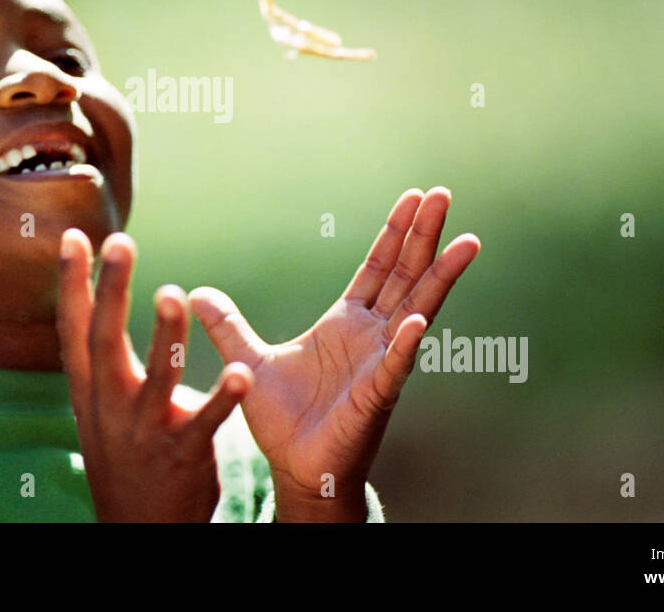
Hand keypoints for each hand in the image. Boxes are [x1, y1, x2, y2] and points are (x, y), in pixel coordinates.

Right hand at [56, 228, 252, 521]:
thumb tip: (98, 295)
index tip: (72, 236)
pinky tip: (243, 373)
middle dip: (110, 290)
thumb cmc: (125, 455)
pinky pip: (205, 424)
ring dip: (164, 338)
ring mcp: (144, 433)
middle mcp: (109, 407)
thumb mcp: (100, 407)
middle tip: (119, 242)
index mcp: (90, 390)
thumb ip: (102, 358)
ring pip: (154, 381)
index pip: (74, 328)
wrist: (137, 530)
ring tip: (173, 295)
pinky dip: (223, 399)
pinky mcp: (182, 456)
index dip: (71, 282)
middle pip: (104, 341)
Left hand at [188, 187, 479, 520]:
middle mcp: (372, 335)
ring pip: (417, 310)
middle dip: (423, 235)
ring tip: (467, 242)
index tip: (415, 197)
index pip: (378, 268)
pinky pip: (394, 366)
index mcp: (346, 322)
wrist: (295, 468)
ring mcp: (380, 362)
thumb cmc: (282, 419)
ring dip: (440, 277)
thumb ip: (227, 326)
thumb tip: (196, 293)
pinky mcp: (375, 395)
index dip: (395, 233)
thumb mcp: (248, 360)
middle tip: (444, 194)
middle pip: (405, 275)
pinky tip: (422, 320)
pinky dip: (407, 343)